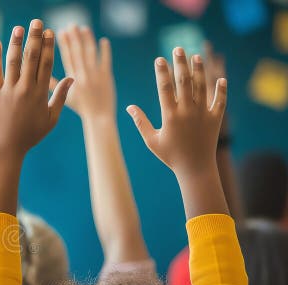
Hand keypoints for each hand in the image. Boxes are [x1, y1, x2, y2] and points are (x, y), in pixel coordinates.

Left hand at [0, 21, 72, 160]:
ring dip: (16, 42)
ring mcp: (9, 91)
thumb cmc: (30, 135)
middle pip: (32, 58)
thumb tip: (72, 77)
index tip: (50, 32)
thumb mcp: (51, 118)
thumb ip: (60, 96)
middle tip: (36, 21)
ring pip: (14, 61)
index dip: (48, 46)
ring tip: (19, 27)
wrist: (6, 148)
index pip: (47, 64)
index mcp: (41, 94)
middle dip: (35, 37)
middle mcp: (25, 89)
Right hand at [51, 26, 114, 119]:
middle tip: (71, 25)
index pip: (67, 58)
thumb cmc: (81, 109)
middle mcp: (83, 76)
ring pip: (91, 54)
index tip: (60, 32)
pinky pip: (106, 61)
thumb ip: (55, 86)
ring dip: (88, 39)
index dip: (63, 44)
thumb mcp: (64, 99)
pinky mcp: (107, 77)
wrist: (99, 118)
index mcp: (72, 80)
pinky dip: (105, 50)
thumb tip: (43, 77)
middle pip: (78, 52)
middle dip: (74, 37)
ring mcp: (96, 75)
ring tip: (84, 28)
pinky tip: (103, 40)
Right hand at [126, 48, 226, 176]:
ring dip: (199, 70)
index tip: (159, 59)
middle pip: (184, 82)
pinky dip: (221, 89)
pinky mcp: (215, 119)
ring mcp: (203, 114)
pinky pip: (220, 101)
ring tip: (196, 56)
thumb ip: (140, 122)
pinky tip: (220, 79)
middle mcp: (187, 112)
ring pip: (202, 87)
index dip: (162, 72)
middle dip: (180, 63)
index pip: (165, 88)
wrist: (195, 169)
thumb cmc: (170, 156)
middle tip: (177, 49)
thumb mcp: (151, 140)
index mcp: (170, 116)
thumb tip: (129, 107)